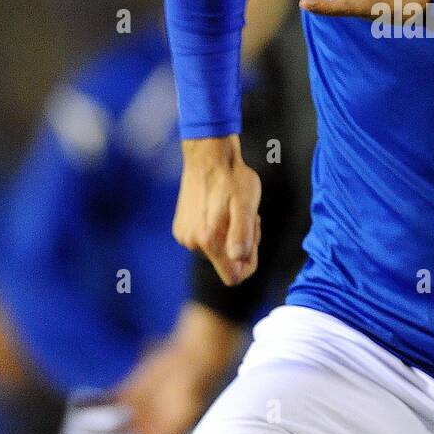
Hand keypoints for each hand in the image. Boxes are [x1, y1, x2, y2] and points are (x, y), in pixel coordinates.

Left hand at [82, 304, 245, 433]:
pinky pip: (104, 402)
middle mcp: (147, 429)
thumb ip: (176, 424)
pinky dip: (90, 403)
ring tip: (83, 431)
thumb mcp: (188, 409)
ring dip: (96, 432)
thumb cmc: (194, 385)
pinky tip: (78, 404)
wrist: (192, 357)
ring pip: (111, 430)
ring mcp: (136, 411)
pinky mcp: (127, 393)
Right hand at [173, 135, 260, 284]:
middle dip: (240, 244)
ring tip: (232, 210)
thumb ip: (242, 234)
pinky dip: (216, 229)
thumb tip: (238, 258)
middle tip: (245, 216)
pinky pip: (204, 240)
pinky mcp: (180, 228)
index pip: (233, 277)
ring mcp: (184, 236)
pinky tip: (219, 208)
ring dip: (229, 235)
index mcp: (209, 241)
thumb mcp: (247, 205)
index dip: (249, 264)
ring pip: (215, 250)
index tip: (252, 239)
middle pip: (226, 262)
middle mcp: (192, 243)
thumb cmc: (232, 178)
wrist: (208, 156)